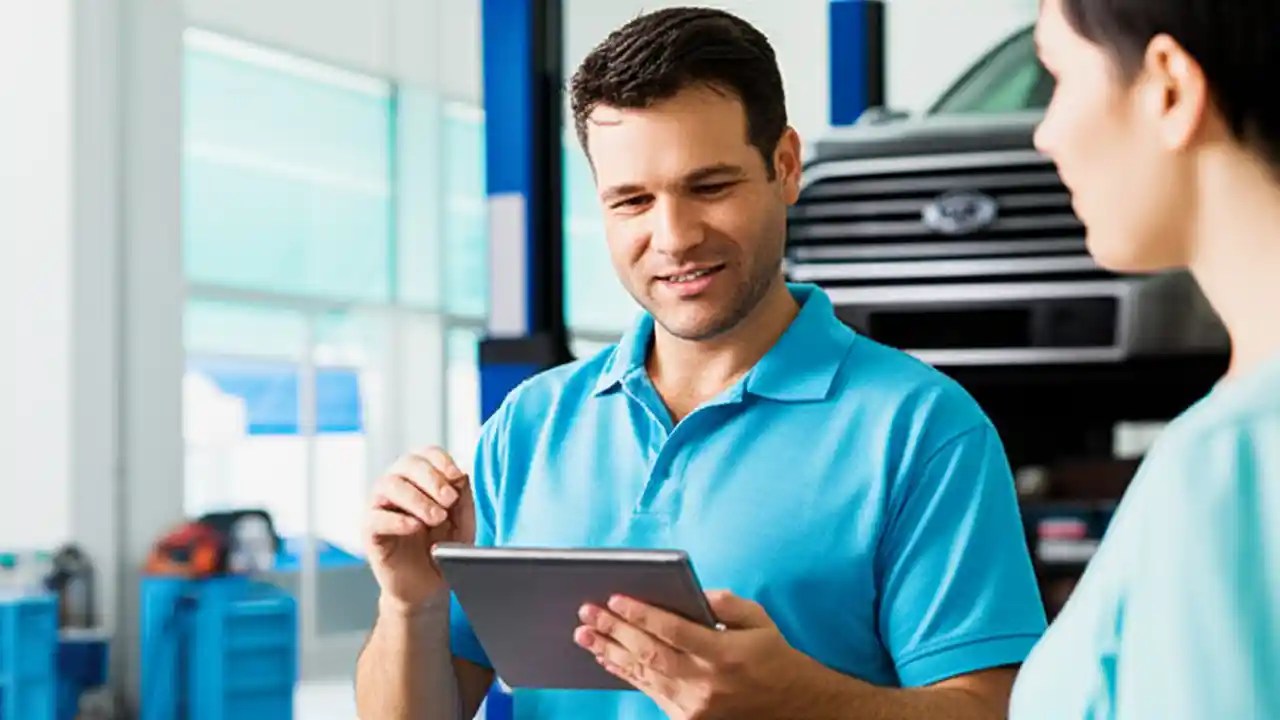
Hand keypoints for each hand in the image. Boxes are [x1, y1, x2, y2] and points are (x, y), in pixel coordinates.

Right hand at [364, 446, 475, 612]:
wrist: (427, 588)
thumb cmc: (444, 550)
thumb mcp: (463, 524)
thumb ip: (463, 499)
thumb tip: (462, 475)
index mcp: (420, 479)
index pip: (425, 454)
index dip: (441, 461)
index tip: (457, 475)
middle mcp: (397, 486)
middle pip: (407, 464)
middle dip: (431, 478)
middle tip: (450, 499)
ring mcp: (381, 507)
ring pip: (389, 485)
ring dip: (417, 498)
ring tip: (437, 518)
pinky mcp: (370, 532)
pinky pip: (376, 518)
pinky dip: (397, 520)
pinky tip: (415, 527)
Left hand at [573, 591, 806, 718]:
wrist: (791, 706)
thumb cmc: (771, 656)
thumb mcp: (758, 619)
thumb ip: (725, 603)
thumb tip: (691, 593)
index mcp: (724, 652)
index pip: (673, 630)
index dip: (641, 615)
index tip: (615, 599)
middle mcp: (706, 681)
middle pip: (650, 653)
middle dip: (614, 630)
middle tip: (587, 612)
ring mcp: (694, 705)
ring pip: (643, 674)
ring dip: (610, 652)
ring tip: (584, 634)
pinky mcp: (686, 718)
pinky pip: (649, 691)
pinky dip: (625, 673)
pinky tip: (606, 657)